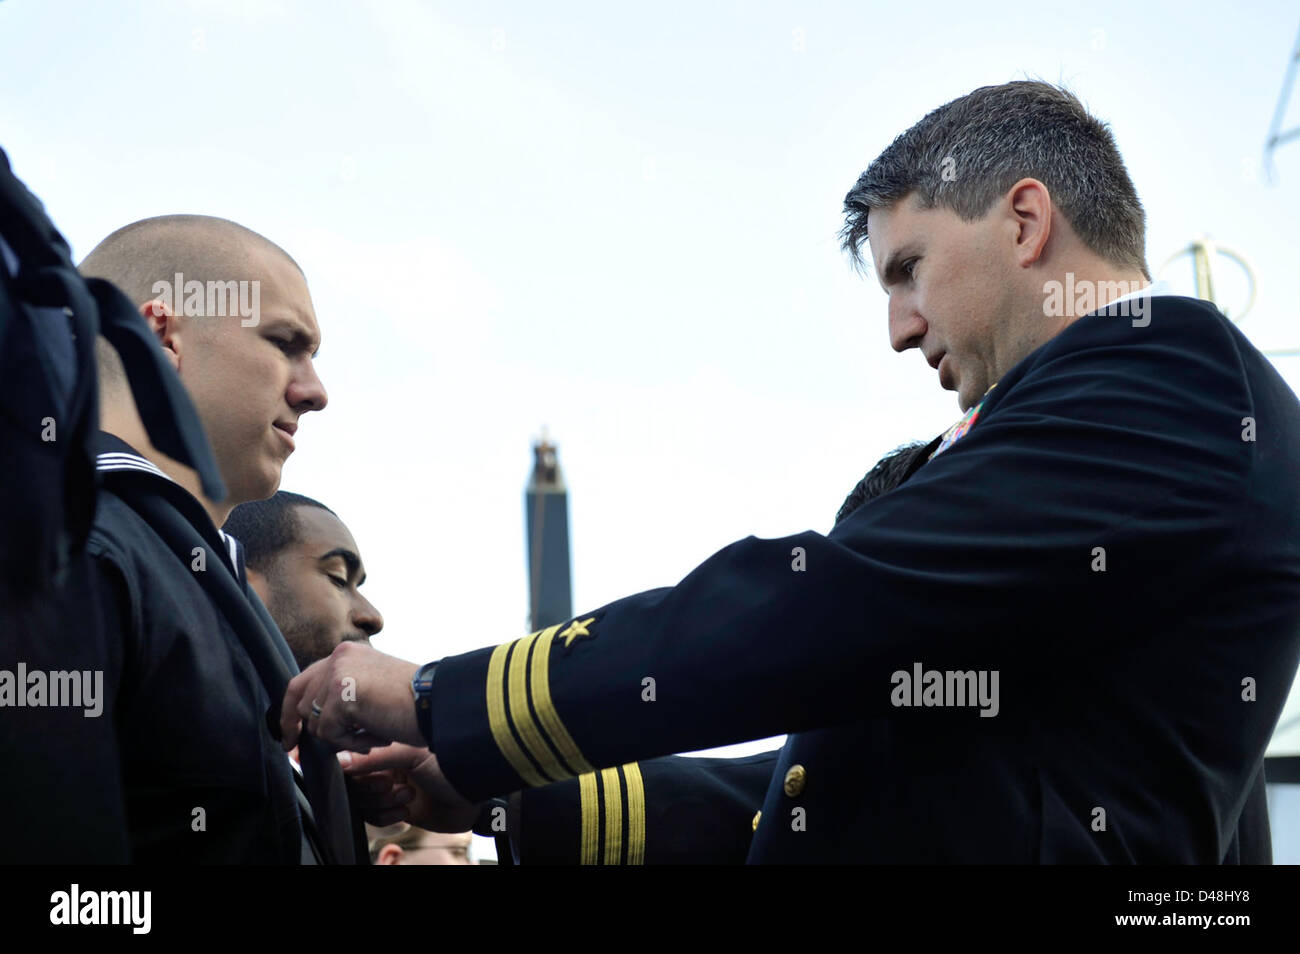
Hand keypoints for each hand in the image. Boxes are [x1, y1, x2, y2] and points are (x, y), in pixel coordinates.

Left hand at [281, 641, 422, 752]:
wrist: (438, 703)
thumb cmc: (412, 704)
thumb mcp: (370, 692)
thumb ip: (339, 698)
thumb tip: (303, 727)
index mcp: (346, 653)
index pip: (302, 682)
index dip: (290, 713)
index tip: (290, 739)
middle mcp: (338, 656)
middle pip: (302, 704)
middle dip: (314, 731)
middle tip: (333, 747)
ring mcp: (338, 673)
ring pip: (316, 722)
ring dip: (343, 738)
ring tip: (375, 734)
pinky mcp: (341, 693)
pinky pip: (330, 733)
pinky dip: (352, 743)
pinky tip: (378, 735)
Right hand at [341, 743, 479, 832]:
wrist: (472, 793)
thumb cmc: (449, 764)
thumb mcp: (410, 754)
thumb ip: (373, 757)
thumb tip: (339, 759)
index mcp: (387, 746)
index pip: (354, 758)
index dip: (352, 768)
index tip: (357, 770)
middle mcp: (386, 767)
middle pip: (354, 783)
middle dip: (370, 787)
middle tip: (389, 783)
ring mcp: (390, 789)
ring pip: (362, 803)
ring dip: (381, 802)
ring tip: (407, 794)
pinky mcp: (395, 809)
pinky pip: (374, 818)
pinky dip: (386, 816)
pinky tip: (405, 809)